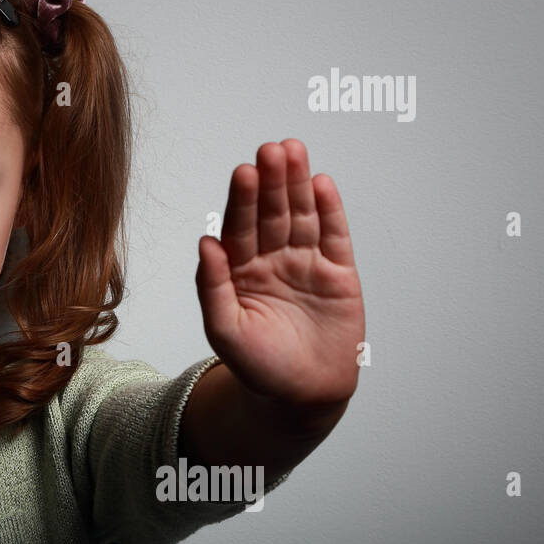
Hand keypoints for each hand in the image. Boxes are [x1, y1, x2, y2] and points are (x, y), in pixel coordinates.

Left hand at [195, 139, 364, 408]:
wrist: (300, 394)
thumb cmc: (257, 365)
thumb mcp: (224, 329)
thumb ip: (212, 286)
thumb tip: (205, 241)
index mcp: (239, 269)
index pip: (239, 226)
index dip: (243, 199)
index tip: (244, 171)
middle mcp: (271, 259)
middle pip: (271, 212)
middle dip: (271, 182)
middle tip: (271, 149)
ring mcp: (305, 263)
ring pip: (301, 216)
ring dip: (297, 184)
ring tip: (294, 152)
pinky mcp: (338, 274)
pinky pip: (333, 236)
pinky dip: (330, 210)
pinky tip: (321, 184)